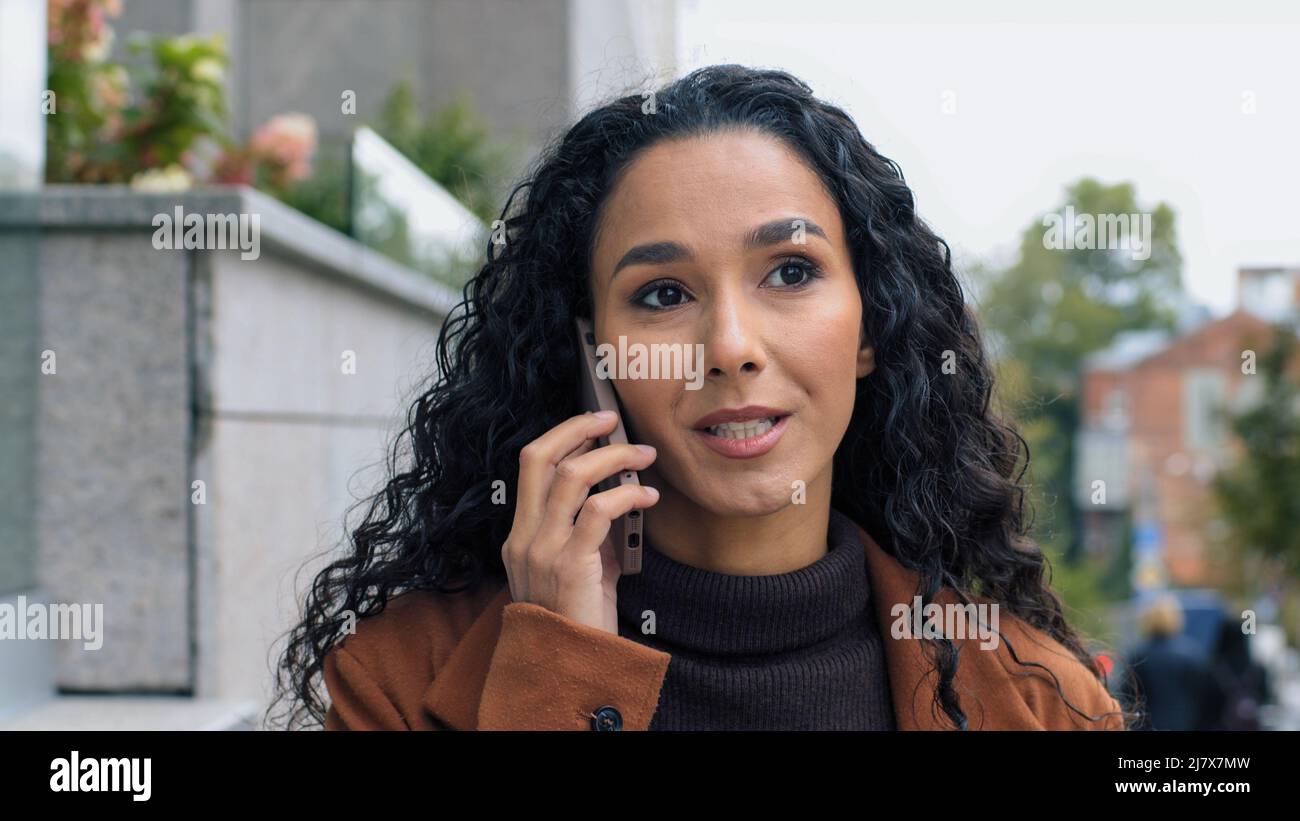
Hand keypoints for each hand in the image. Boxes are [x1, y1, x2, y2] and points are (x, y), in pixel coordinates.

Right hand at [502, 411, 658, 633]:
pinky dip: (628, 494)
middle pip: (539, 456)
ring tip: (644, 455)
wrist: (568, 667)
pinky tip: (648, 496)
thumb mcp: (576, 566)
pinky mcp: (570, 565)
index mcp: (520, 534)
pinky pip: (599, 511)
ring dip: (613, 457)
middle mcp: (524, 536)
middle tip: (613, 419)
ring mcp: (542, 550)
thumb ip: (587, 530)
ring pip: (572, 476)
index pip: (531, 465)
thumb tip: (620, 491)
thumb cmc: (577, 618)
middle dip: (578, 427)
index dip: (562, 434)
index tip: (594, 423)